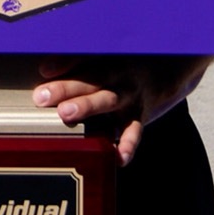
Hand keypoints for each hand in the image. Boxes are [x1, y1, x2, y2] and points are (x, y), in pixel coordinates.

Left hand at [32, 56, 208, 166]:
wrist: (170, 69)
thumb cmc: (126, 64)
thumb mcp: (107, 56)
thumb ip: (77, 63)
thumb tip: (44, 70)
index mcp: (108, 58)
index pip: (83, 59)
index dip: (63, 63)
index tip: (43, 70)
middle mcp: (119, 75)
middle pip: (91, 79)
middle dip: (67, 88)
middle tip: (43, 96)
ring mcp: (131, 96)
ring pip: (108, 100)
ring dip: (87, 106)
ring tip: (66, 114)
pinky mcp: (139, 116)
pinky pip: (133, 131)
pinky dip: (126, 145)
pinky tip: (117, 158)